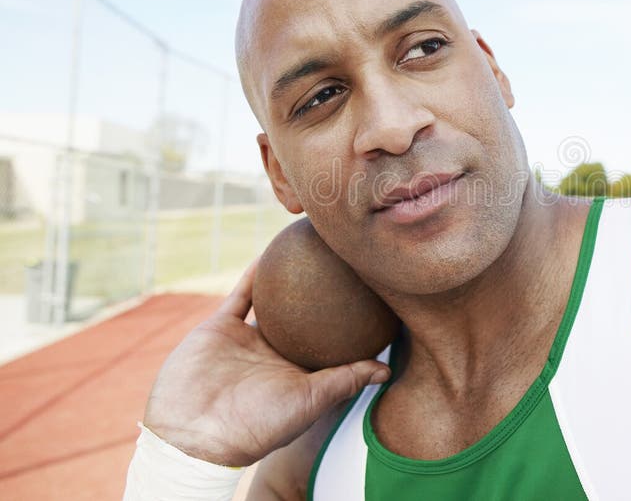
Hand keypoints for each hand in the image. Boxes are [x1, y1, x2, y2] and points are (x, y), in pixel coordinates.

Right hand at [141, 260, 390, 466]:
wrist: (192, 434)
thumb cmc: (257, 425)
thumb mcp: (309, 401)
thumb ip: (344, 380)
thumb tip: (387, 370)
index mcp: (298, 372)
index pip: (331, 343)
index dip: (351, 323)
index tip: (374, 297)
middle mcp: (274, 354)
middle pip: (305, 317)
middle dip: (324, 293)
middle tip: (348, 263)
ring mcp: (247, 339)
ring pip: (273, 301)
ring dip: (289, 277)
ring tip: (313, 249)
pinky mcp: (220, 328)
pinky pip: (240, 294)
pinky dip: (253, 273)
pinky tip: (273, 249)